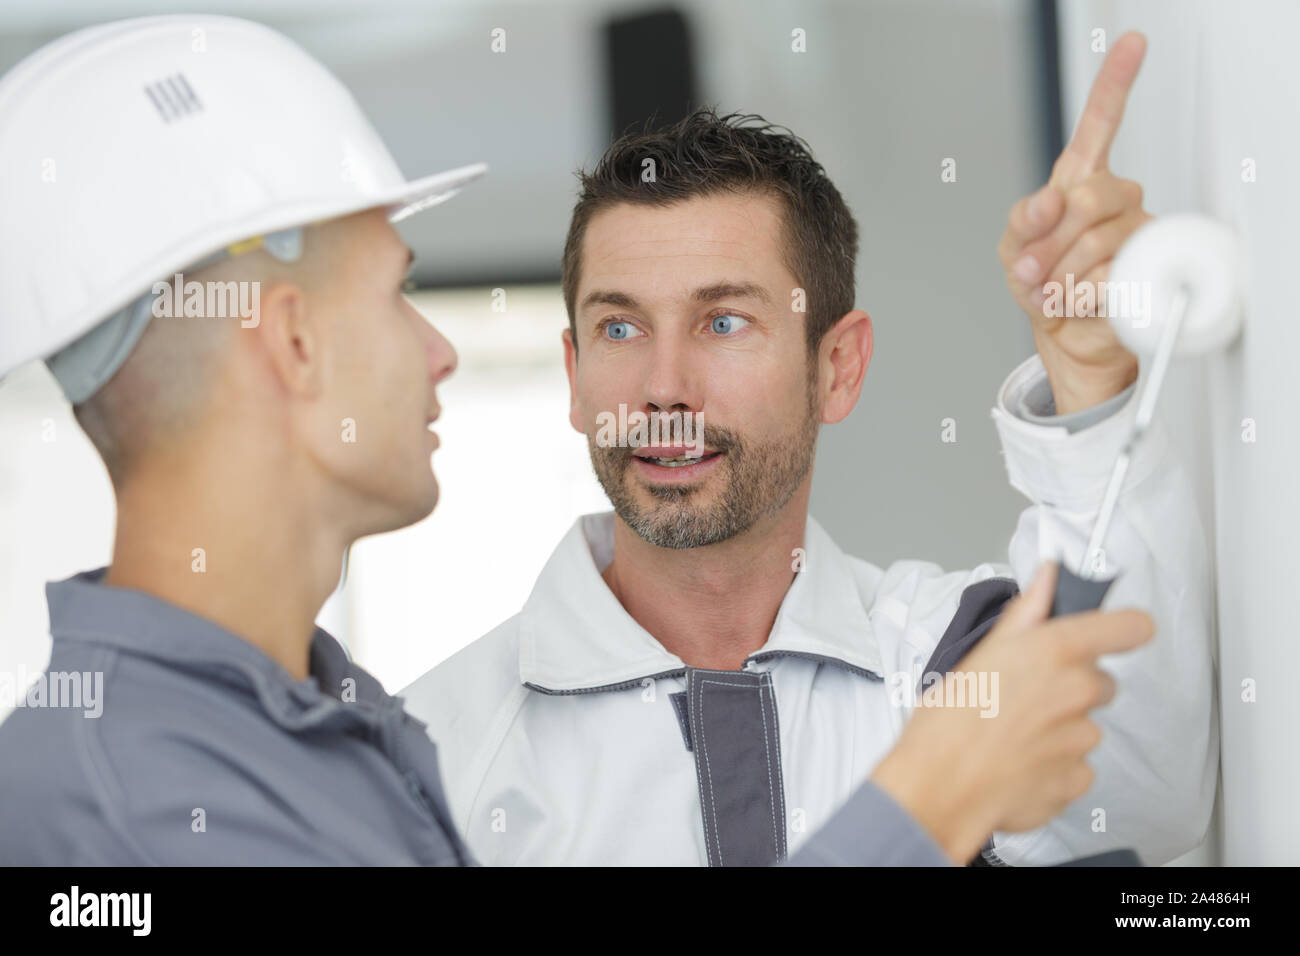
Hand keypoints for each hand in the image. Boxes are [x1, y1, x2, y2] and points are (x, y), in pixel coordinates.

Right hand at [870, 561, 1154, 863]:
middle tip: (1025, 697)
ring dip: (1058, 730)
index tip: (1112, 635)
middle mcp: (1079, 691)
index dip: (1122, 629)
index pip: (1130, 627)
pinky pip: (1077, 767)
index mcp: (1056, 650)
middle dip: (1071, 687)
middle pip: (1100, 681)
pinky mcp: (1078, 779)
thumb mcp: (980, 653)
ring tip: (1012, 736)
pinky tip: (1019, 764)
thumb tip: (1049, 577)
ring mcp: (1082, 739)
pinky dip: (1054, 767)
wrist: (940, 789)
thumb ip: (1026, 613)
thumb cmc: (949, 720)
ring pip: (1085, 727)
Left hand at [997, 31, 1151, 414]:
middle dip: (1046, 244)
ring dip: (1057, 278)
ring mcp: (1138, 231)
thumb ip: (1024, 219)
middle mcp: (1117, 198)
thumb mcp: (1014, 248)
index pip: (1101, 122)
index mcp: (1081, 181)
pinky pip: (1105, 279)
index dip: (1117, 82)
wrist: (1064, 335)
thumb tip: (1049, 202)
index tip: (1131, 44)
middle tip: (1030, 272)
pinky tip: (1073, 302)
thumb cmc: (1042, 283)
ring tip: (1050, 292)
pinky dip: (1076, 299)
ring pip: (1094, 244)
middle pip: (1085, 201)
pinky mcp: (1147, 271)